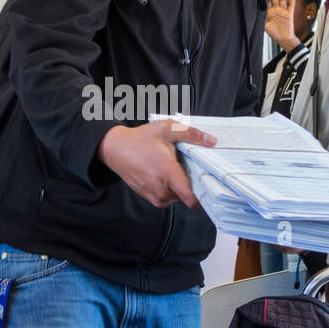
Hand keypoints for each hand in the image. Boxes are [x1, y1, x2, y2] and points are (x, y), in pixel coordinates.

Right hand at [96, 119, 214, 208]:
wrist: (115, 150)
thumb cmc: (140, 139)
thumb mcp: (167, 129)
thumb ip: (191, 134)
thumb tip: (211, 141)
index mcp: (167, 173)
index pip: (191, 199)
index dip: (205, 195)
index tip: (213, 187)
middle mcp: (161, 189)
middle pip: (189, 196)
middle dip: (194, 184)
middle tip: (192, 167)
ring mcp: (155, 196)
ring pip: (179, 197)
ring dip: (182, 186)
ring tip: (176, 168)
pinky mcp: (151, 198)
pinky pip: (170, 197)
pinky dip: (173, 188)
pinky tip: (168, 173)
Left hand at [264, 0, 299, 51]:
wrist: (284, 39)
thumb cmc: (275, 34)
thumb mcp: (265, 26)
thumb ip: (262, 19)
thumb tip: (257, 13)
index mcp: (270, 13)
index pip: (267, 2)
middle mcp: (276, 10)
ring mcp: (283, 11)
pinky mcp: (289, 14)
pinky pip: (291, 6)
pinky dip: (292, 0)